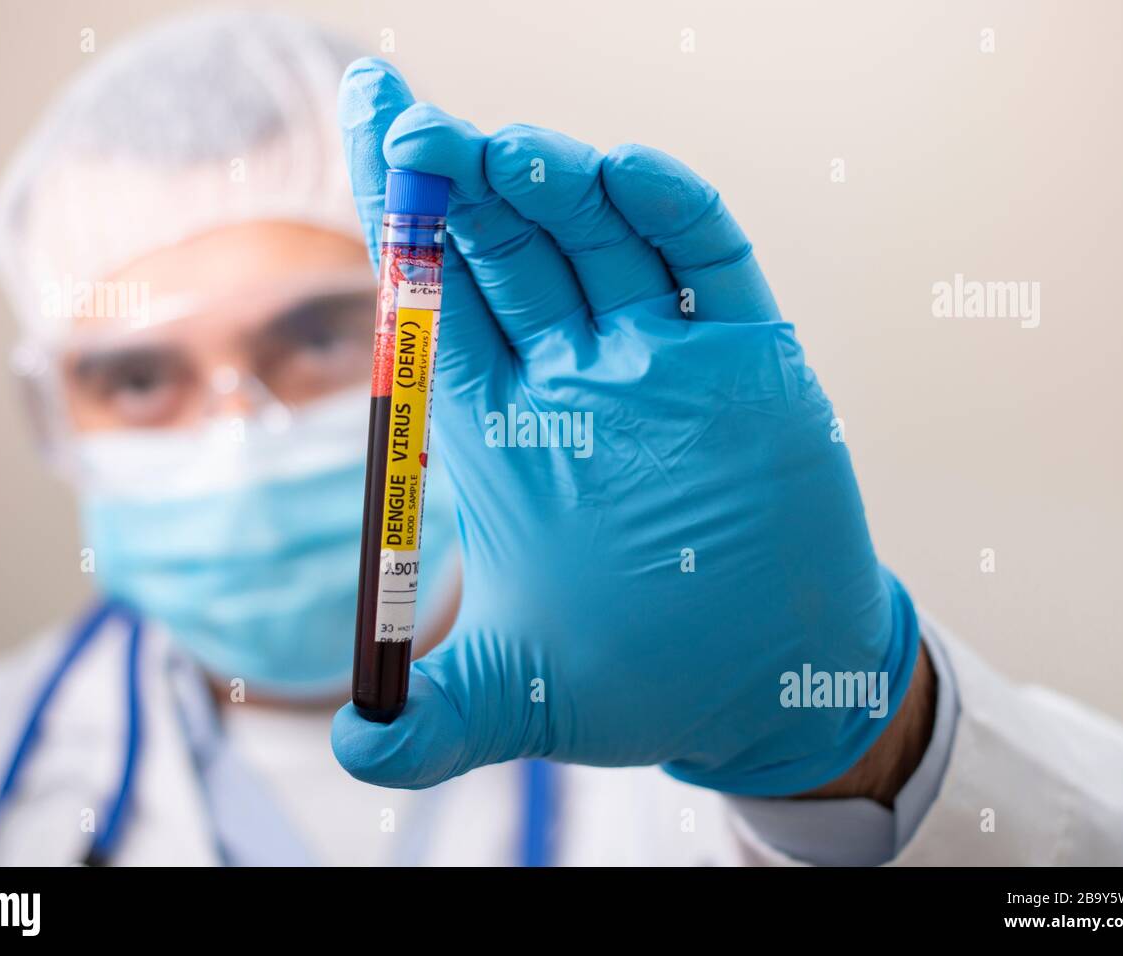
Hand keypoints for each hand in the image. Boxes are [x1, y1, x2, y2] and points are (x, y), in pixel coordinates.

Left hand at [331, 59, 920, 796]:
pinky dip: (671, 211)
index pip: (431, 297)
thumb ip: (434, 721)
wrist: (768, 687)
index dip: (393, 209)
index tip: (366, 113)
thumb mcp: (520, 701)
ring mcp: (661, 357)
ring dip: (554, 181)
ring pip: (597, 233)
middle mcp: (573, 374)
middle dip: (457, 179)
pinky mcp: (747, 360)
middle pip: (502, 243)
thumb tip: (354, 750)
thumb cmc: (639, 679)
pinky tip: (628, 174)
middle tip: (415, 126)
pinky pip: (707, 261)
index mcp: (499, 427)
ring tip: (510, 151)